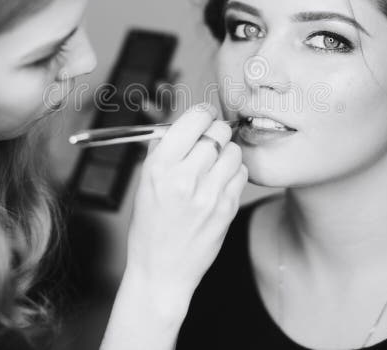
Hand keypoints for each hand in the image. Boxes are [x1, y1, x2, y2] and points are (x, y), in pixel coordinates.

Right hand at [126, 103, 245, 302]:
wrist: (161, 271)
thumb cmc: (150, 226)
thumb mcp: (145, 182)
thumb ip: (163, 149)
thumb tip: (183, 122)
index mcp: (160, 167)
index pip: (194, 119)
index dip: (202, 115)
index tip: (203, 118)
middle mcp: (185, 178)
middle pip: (218, 132)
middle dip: (215, 132)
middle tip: (210, 141)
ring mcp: (209, 194)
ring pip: (234, 150)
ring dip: (226, 152)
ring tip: (214, 165)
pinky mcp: (227, 208)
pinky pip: (241, 173)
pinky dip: (234, 173)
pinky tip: (220, 183)